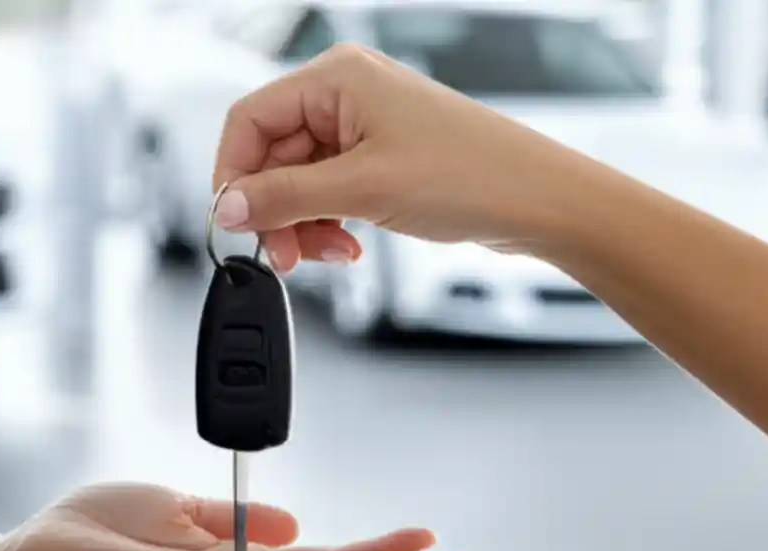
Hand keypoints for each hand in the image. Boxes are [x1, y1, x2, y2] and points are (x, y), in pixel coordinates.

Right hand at [212, 43, 583, 272]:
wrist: (539, 202)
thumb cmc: (473, 174)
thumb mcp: (363, 189)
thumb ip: (284, 198)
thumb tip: (228, 208)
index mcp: (336, 78)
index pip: (249, 120)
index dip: (235, 175)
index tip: (236, 223)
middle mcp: (346, 95)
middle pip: (271, 157)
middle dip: (275, 211)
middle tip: (285, 255)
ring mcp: (364, 129)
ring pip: (298, 182)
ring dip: (303, 224)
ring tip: (329, 254)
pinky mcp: (380, 160)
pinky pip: (328, 193)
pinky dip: (329, 224)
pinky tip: (348, 247)